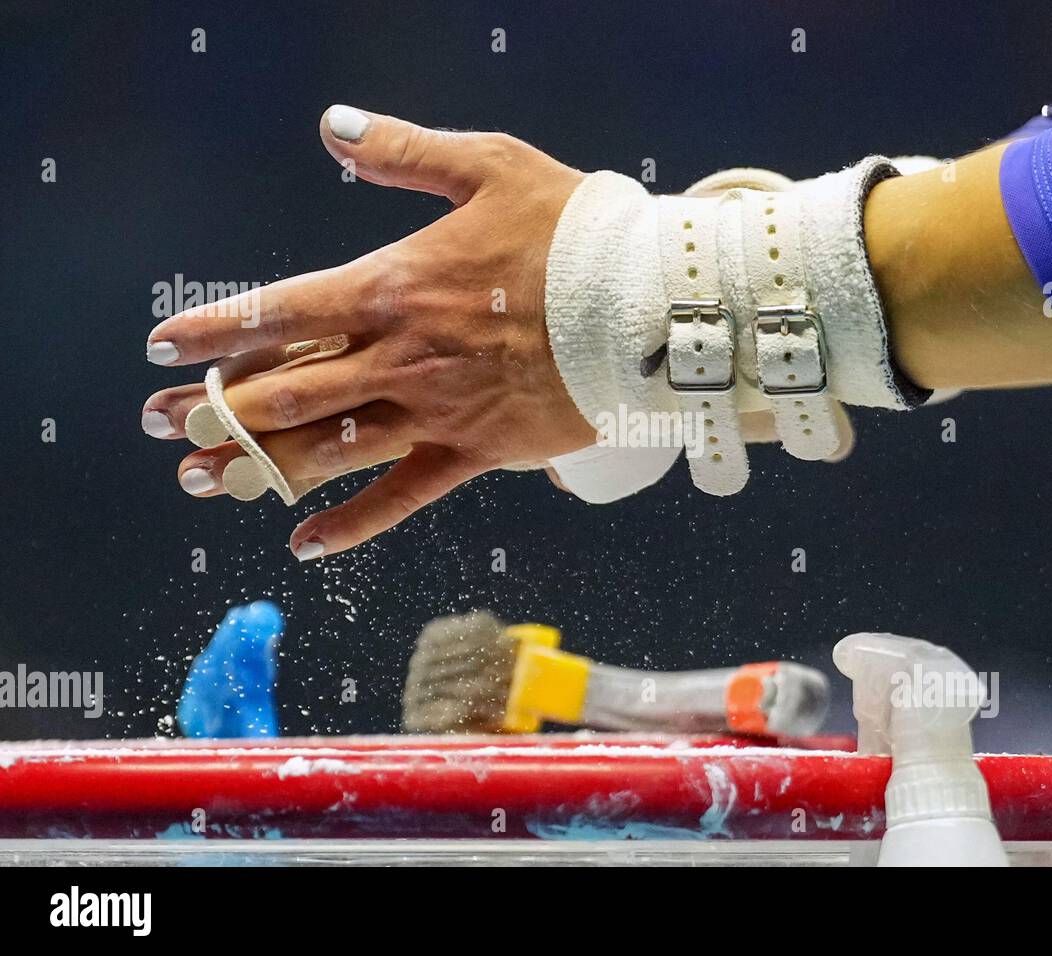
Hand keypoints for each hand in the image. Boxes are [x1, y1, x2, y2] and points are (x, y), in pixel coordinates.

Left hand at [142, 106, 592, 558]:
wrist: (651, 306)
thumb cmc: (574, 231)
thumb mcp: (491, 166)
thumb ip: (406, 150)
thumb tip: (334, 127)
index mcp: (394, 285)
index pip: (281, 312)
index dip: (213, 331)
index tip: (161, 348)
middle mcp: (400, 356)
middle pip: (287, 390)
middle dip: (213, 408)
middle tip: (158, 423)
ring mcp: (435, 411)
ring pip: (327, 449)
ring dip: (256, 466)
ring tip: (197, 481)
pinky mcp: (476, 453)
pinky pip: (402, 497)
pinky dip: (352, 524)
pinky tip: (304, 545)